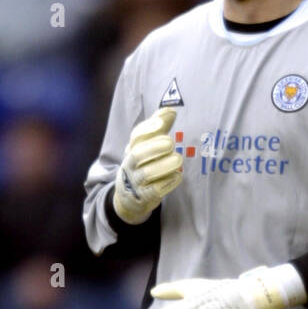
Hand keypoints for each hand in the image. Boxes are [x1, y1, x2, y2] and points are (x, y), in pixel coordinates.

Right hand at [113, 107, 182, 223]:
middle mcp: (131, 165)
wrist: (129, 198)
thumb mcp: (146, 146)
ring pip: (146, 174)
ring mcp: (136, 182)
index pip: (136, 137)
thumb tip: (171, 110)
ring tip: (178, 159)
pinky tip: (178, 176)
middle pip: (137, 154)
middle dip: (154, 147)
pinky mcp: (144, 198)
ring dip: (163, 166)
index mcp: (132, 149)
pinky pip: (154, 191)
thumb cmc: (143, 166)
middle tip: (170, 143)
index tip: (162, 123)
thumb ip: (158, 128)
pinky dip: (167, 183)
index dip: (148, 128)